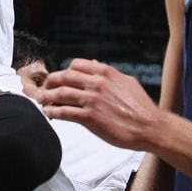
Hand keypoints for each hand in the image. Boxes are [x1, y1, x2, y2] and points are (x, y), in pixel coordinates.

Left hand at [40, 58, 156, 149]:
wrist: (150, 127)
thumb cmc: (141, 106)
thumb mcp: (126, 81)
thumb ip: (107, 72)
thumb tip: (93, 63)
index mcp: (105, 71)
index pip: (75, 64)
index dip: (64, 71)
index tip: (59, 78)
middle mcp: (96, 82)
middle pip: (64, 77)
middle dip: (50, 82)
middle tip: (44, 88)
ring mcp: (92, 100)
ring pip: (60, 94)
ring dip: (47, 97)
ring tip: (41, 101)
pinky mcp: (90, 118)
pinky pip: (64, 112)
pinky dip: (53, 112)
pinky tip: (48, 113)